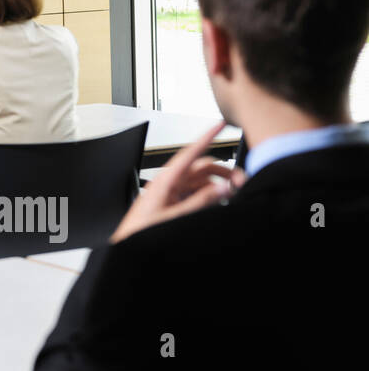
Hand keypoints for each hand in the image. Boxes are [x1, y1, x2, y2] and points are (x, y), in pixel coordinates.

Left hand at [110, 122, 244, 242]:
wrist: (128, 246)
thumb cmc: (142, 231)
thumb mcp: (175, 217)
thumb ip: (200, 202)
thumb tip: (223, 188)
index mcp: (166, 180)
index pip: (190, 153)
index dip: (206, 136)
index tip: (220, 124)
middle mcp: (170, 182)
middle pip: (202, 167)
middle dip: (223, 170)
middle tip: (242, 182)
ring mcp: (173, 192)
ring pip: (202, 180)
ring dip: (219, 183)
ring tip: (235, 194)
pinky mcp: (175, 201)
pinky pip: (197, 192)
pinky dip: (210, 194)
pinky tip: (219, 203)